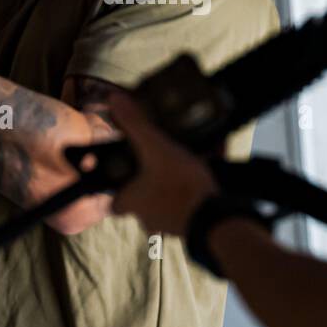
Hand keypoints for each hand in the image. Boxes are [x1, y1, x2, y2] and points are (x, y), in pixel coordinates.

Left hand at [106, 91, 219, 235]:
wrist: (213, 217)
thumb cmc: (178, 184)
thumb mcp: (155, 147)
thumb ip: (135, 125)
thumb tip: (113, 101)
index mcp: (131, 201)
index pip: (115, 201)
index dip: (118, 188)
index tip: (125, 173)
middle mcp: (146, 218)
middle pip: (141, 201)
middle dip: (149, 183)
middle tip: (159, 164)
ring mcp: (169, 225)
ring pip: (164, 204)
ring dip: (172, 187)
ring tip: (185, 166)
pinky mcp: (190, 225)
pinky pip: (187, 207)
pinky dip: (191, 194)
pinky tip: (204, 177)